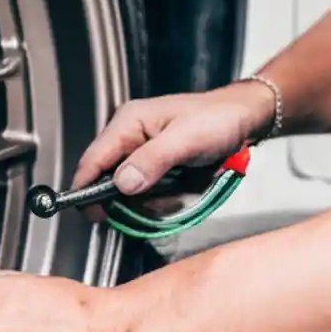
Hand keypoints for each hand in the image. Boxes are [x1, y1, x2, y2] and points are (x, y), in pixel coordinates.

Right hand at [72, 81, 275, 215]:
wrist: (245, 118)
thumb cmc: (218, 119)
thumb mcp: (186, 139)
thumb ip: (152, 160)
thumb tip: (121, 184)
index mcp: (127, 123)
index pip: (93, 160)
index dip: (86, 188)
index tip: (91, 213)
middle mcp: (128, 138)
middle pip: (106, 180)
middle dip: (128, 200)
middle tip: (156, 203)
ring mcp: (139, 154)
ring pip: (126, 192)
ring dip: (148, 202)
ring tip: (176, 194)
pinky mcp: (152, 168)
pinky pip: (144, 194)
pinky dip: (159, 201)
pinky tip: (178, 193)